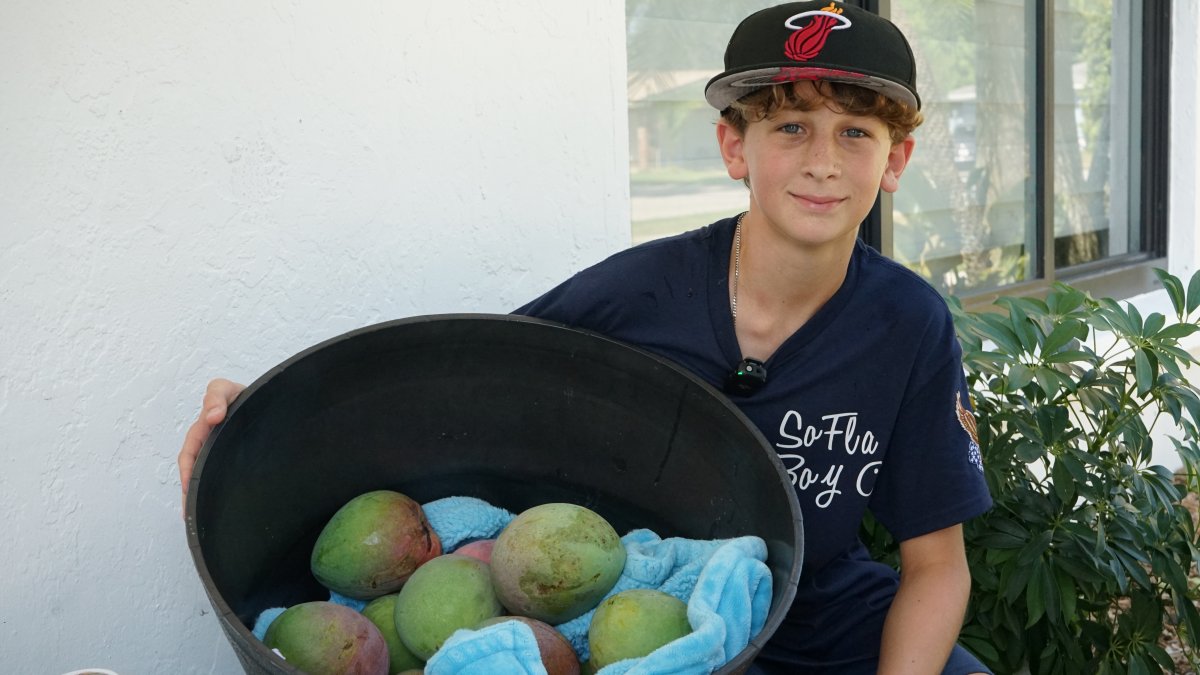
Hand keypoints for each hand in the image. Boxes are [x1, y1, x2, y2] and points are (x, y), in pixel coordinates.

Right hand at [179, 378, 245, 511]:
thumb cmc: (241, 395)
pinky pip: (225, 478)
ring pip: (210, 477)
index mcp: (203, 432)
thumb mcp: (225, 390)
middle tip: (191, 513)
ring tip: (202, 516)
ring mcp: (223, 453)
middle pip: (196, 472)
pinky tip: (225, 507)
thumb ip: (216, 396)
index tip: (188, 490)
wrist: (265, 400)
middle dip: (190, 492)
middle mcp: (210, 446)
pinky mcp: (237, 461)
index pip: (190, 455)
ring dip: (202, 495)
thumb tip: (214, 416)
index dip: (187, 473)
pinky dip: (221, 492)